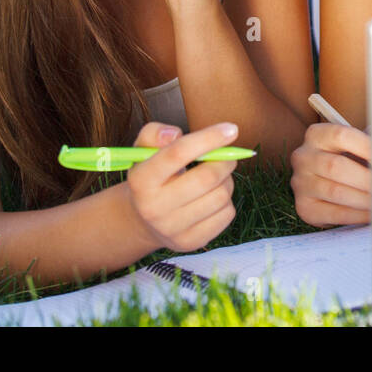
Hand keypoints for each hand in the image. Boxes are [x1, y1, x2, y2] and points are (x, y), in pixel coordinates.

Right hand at [124, 121, 238, 251]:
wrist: (144, 220)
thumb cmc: (151, 176)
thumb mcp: (143, 150)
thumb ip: (155, 134)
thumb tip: (173, 134)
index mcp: (141, 180)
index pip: (177, 154)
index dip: (208, 138)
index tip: (231, 129)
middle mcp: (153, 208)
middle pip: (206, 178)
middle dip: (225, 161)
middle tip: (228, 156)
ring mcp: (172, 229)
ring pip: (221, 196)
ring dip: (227, 180)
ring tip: (217, 177)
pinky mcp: (191, 242)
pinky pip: (226, 215)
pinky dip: (227, 201)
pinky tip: (213, 197)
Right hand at [290, 123, 371, 226]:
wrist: (326, 182)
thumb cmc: (348, 159)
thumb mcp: (355, 146)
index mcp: (316, 135)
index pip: (341, 136)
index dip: (366, 146)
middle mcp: (303, 157)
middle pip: (336, 166)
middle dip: (366, 178)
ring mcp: (301, 183)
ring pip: (335, 192)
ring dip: (364, 199)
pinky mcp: (304, 207)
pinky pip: (334, 213)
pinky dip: (357, 215)